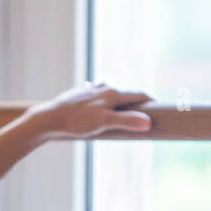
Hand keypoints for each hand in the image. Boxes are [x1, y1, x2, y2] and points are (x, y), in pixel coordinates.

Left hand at [29, 80, 152, 139]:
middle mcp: (103, 87)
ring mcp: (91, 90)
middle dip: (136, 104)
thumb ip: (126, 121)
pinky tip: (99, 108)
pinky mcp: (80, 95)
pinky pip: (97, 96)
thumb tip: (148, 122)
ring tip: (122, 114)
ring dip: (119, 102)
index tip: (162, 110)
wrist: (48, 119)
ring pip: (111, 94)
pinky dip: (103, 102)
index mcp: (112, 92)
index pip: (139, 94)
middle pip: (126, 94)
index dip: (152, 102)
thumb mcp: (104, 123)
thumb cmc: (75, 122)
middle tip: (144, 116)